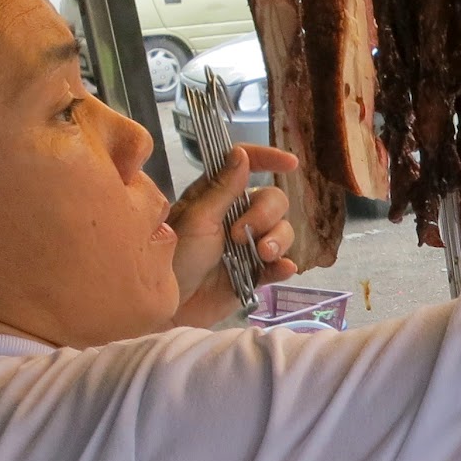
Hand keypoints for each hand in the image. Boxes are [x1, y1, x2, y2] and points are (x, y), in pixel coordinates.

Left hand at [169, 145, 299, 327]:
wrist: (171, 307)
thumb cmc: (175, 257)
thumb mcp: (197, 219)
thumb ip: (223, 189)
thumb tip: (241, 153)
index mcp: (218, 196)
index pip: (247, 166)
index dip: (269, 159)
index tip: (289, 163)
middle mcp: (236, 216)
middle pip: (273, 201)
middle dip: (265, 215)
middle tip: (241, 236)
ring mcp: (248, 246)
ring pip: (282, 232)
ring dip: (278, 240)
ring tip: (262, 255)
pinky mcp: (255, 275)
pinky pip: (280, 266)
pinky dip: (284, 266)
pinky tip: (283, 269)